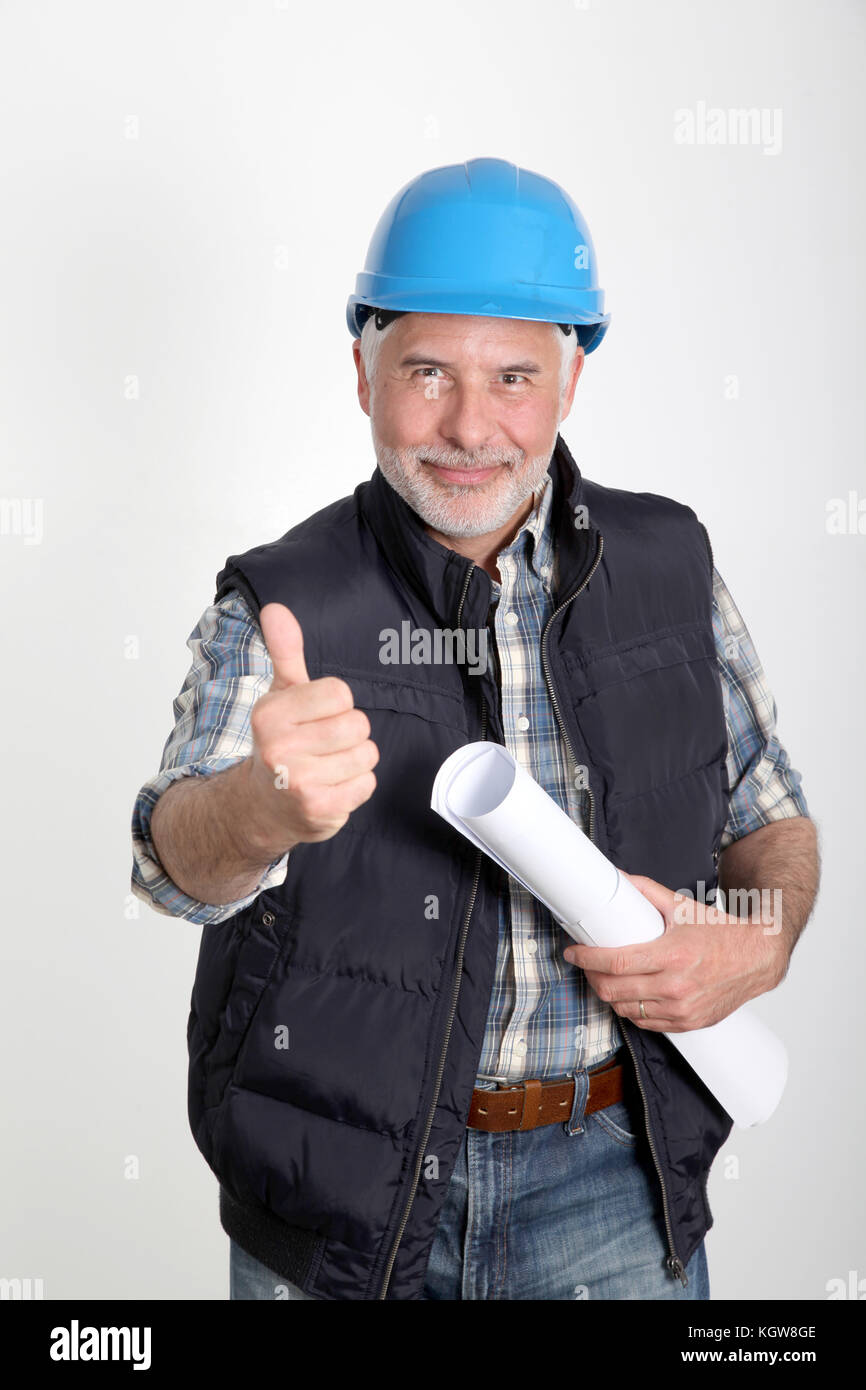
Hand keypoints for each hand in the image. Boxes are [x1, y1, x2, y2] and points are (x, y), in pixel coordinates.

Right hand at [245, 602, 378, 846]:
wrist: (262, 807)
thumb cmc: (280, 744)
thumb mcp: (280, 696)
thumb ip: (285, 652)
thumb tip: (275, 608)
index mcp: (270, 713)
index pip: (340, 693)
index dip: (336, 706)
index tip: (315, 720)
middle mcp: (279, 747)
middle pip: (357, 724)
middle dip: (349, 735)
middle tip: (322, 748)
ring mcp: (297, 781)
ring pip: (367, 754)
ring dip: (355, 762)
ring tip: (327, 768)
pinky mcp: (318, 809)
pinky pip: (367, 784)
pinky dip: (357, 787)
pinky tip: (332, 788)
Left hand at [562, 872, 784, 1030]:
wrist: (757, 958)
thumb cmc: (721, 933)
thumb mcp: (682, 906)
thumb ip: (646, 891)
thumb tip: (617, 877)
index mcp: (674, 956)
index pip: (617, 963)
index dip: (588, 958)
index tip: (574, 952)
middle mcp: (677, 987)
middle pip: (614, 990)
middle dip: (592, 976)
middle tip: (586, 963)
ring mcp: (682, 1010)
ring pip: (625, 1009)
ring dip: (608, 994)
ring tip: (604, 977)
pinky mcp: (687, 1023)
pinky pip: (645, 1022)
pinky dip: (630, 1009)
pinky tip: (627, 994)